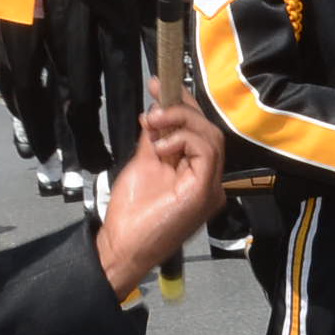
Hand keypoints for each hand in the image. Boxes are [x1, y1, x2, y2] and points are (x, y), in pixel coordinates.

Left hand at [96, 100, 224, 294]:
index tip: (158, 86)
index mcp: (196, 174)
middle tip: (155, 103)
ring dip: (182, 121)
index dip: (182, 106)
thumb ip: (154, 140)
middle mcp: (209, 180)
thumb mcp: (143, 165)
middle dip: (183, 109)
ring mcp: (210, 187)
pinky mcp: (205, 191)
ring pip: (212, 137)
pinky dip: (185, 139)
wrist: (123, 247)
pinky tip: (161, 146)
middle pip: (209, 131)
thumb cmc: (131, 214)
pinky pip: (207, 151)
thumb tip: (155, 113)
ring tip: (155, 121)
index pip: (199, 132)